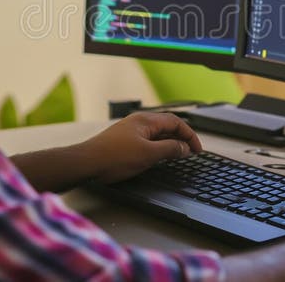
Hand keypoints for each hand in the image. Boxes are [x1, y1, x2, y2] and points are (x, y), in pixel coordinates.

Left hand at [79, 112, 202, 183]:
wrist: (86, 163)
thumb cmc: (113, 157)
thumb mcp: (148, 154)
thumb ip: (169, 149)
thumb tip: (184, 148)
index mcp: (146, 120)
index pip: (176, 122)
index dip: (190, 135)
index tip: (197, 149)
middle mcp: (139, 122)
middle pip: (167, 126)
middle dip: (182, 138)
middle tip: (191, 152)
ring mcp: (131, 131)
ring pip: (158, 133)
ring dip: (170, 142)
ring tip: (179, 155)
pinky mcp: (124, 140)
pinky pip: (148, 140)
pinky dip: (159, 146)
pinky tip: (159, 157)